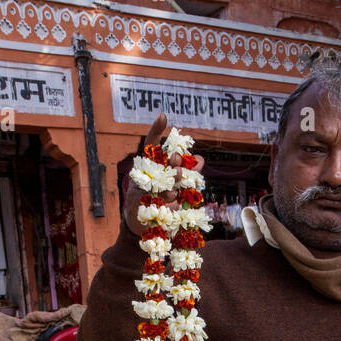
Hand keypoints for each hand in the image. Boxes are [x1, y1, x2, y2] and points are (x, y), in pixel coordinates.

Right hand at [124, 114, 205, 237]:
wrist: (143, 224)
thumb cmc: (161, 200)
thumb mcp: (177, 185)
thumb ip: (188, 172)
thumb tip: (200, 159)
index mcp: (151, 165)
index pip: (151, 144)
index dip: (156, 130)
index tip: (163, 116)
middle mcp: (144, 174)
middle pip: (158, 162)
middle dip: (172, 161)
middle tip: (181, 161)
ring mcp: (140, 190)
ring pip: (158, 184)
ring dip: (171, 185)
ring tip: (178, 187)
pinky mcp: (142, 208)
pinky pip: (157, 205)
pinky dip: (168, 207)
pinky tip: (174, 208)